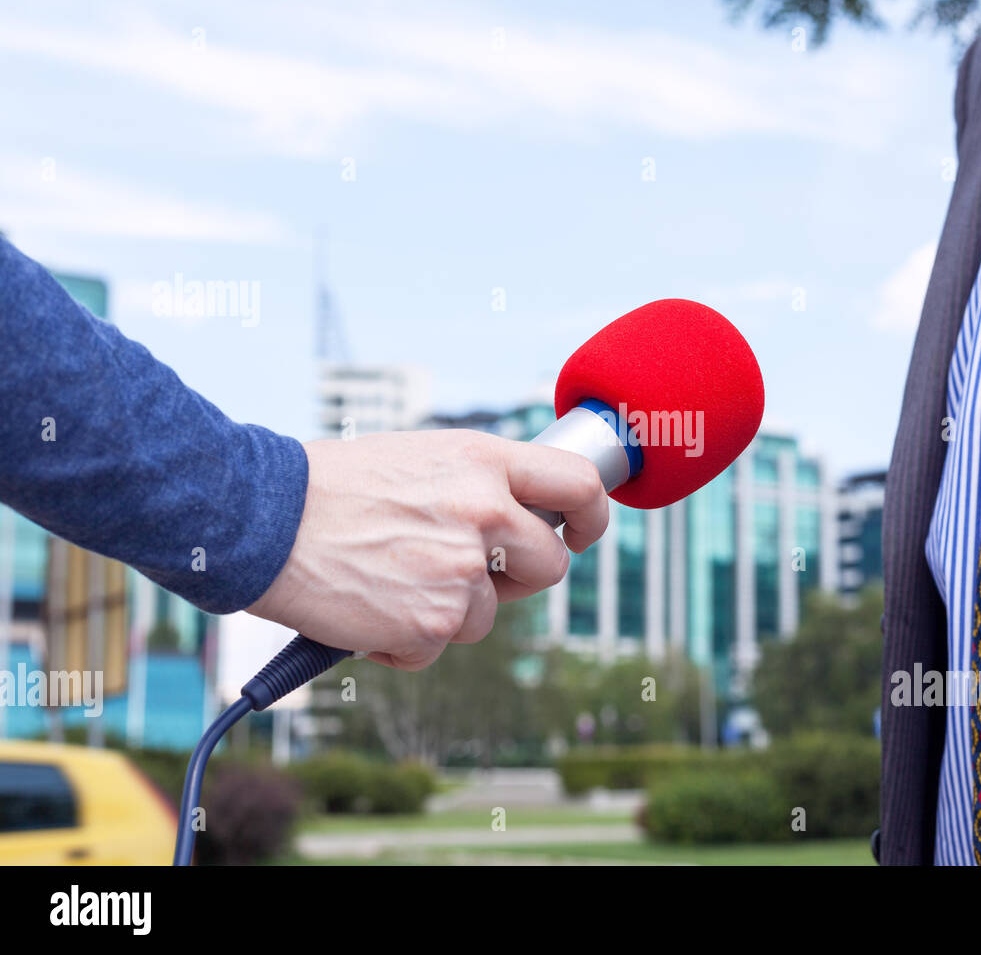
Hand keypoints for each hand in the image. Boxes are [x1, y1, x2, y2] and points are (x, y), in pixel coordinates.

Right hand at [247, 429, 607, 669]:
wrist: (263, 521)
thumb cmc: (335, 486)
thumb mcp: (423, 457)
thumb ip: (482, 482)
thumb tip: (527, 514)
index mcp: (485, 462)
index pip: (580, 486)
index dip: (593, 515)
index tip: (580, 531)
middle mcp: (484, 514)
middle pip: (549, 566)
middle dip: (519, 577)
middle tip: (469, 569)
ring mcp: (460, 572)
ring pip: (488, 615)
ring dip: (448, 609)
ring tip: (390, 576)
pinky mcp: (430, 624)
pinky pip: (439, 646)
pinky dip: (406, 640)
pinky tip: (369, 604)